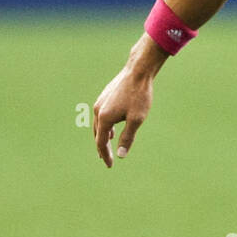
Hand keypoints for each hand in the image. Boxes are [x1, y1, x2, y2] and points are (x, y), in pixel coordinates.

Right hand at [93, 37, 164, 166]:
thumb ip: (127, 138)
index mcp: (104, 118)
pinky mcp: (104, 97)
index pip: (101, 143)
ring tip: (107, 147)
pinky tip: (112, 130)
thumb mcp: (136, 120)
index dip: (105, 155)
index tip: (110, 165)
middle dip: (102, 148)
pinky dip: (105, 127)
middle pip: (98, 135)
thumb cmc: (139, 96)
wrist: (138, 71)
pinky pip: (101, 116)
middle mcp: (98, 110)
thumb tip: (121, 155)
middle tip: (106, 160)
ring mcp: (100, 102)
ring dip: (102, 137)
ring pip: (99, 125)